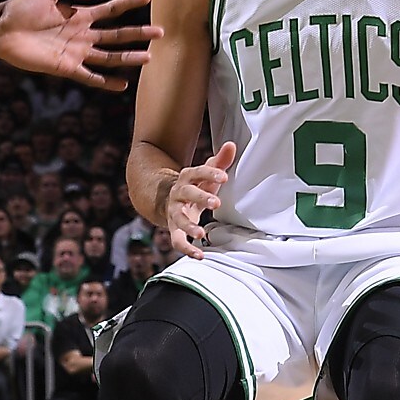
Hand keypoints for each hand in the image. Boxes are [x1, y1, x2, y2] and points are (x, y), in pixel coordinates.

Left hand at [0, 0, 156, 91]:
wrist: (1, 29)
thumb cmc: (21, 8)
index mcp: (80, 15)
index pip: (111, 9)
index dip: (129, 2)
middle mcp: (83, 35)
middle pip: (117, 35)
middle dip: (139, 33)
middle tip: (161, 33)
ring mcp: (76, 52)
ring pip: (109, 56)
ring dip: (129, 57)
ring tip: (149, 57)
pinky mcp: (65, 68)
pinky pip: (90, 76)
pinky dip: (105, 82)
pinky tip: (122, 84)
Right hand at [156, 139, 236, 258]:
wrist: (168, 199)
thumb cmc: (196, 186)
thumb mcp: (206, 174)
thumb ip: (219, 161)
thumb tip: (231, 144)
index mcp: (187, 178)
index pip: (198, 172)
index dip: (210, 173)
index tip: (224, 176)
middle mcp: (179, 194)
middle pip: (188, 194)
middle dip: (201, 198)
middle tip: (215, 203)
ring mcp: (175, 212)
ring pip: (179, 219)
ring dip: (189, 226)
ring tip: (201, 233)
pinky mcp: (174, 229)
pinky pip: (177, 240)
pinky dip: (186, 249)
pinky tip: (199, 255)